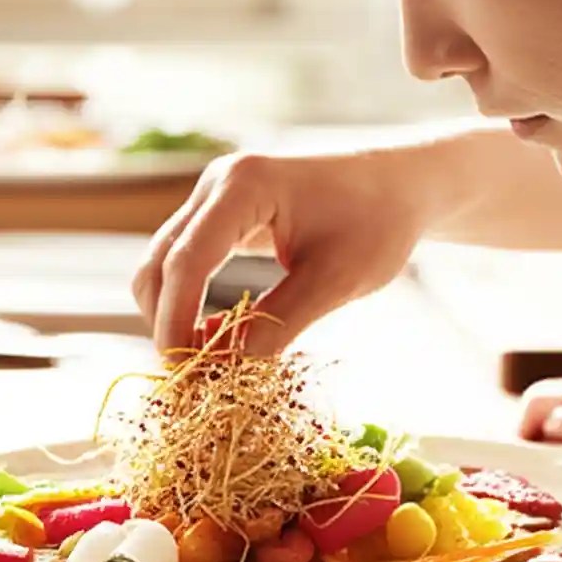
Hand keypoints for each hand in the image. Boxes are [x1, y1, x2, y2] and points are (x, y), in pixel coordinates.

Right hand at [133, 151, 428, 354]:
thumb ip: (279, 324)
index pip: (188, 260)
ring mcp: (215, 196)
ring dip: (173, 312)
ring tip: (204, 364)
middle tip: (188, 378)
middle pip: (161, 261)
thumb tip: (228, 371)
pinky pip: (187, 260)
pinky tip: (216, 337)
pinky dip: (189, 300)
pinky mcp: (222, 213)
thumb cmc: (378, 224)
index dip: (176, 320)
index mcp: (244, 186)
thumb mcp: (334, 281)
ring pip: (164, 262)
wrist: (400, 186)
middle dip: (167, 321)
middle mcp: (218, 183)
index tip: (180, 371)